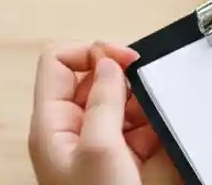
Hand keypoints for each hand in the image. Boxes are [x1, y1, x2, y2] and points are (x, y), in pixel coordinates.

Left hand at [29, 42, 180, 184]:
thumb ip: (102, 100)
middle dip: (123, 80)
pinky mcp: (116, 158)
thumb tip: (107, 60)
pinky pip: (134, 127)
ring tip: (153, 121)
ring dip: (140, 105)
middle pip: (92, 79)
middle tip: (145, 90)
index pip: (58, 62)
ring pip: (117, 102)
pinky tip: (159, 138)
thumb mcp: (100, 148)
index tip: (124, 62)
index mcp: (52, 123)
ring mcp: (93, 145)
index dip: (91, 53)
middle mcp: (69, 129)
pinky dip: (150, 127)